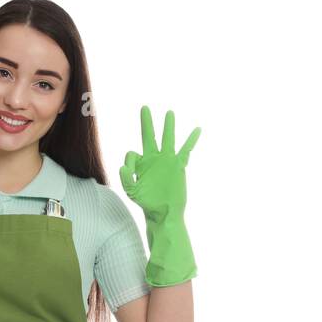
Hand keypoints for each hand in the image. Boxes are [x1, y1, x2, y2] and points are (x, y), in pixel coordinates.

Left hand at [119, 106, 200, 285]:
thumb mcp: (132, 191)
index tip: (130, 170)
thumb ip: (125, 177)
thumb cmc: (147, 204)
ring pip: (168, 139)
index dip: (129, 160)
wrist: (164, 213)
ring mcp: (167, 161)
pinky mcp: (179, 165)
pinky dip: (192, 140)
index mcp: (140, 165)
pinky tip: (197, 130)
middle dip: (146, 122)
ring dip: (168, 126)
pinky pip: (186, 150)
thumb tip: (124, 164)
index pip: (132, 153)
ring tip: (169, 113)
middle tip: (144, 108)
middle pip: (149, 136)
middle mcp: (153, 159)